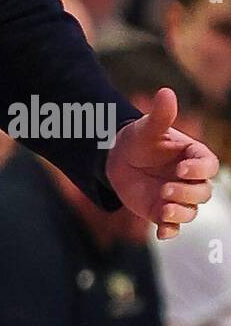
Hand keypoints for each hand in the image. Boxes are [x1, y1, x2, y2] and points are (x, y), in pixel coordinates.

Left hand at [106, 88, 217, 238]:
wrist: (118, 159)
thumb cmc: (139, 139)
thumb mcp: (147, 127)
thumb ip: (161, 115)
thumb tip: (167, 92)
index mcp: (193, 156)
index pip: (208, 166)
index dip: (199, 170)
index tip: (181, 170)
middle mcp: (190, 179)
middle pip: (202, 192)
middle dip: (187, 193)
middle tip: (166, 190)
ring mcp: (178, 197)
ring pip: (191, 211)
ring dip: (180, 213)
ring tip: (163, 209)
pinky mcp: (162, 212)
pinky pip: (173, 226)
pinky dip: (170, 231)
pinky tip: (162, 233)